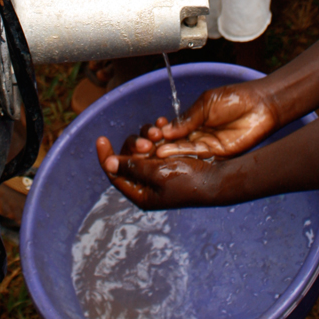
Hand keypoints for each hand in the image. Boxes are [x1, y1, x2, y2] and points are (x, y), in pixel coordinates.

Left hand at [96, 136, 227, 208]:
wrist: (217, 179)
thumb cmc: (188, 180)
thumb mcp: (157, 174)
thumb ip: (132, 167)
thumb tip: (108, 165)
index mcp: (141, 194)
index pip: (114, 174)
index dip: (106, 157)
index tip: (101, 139)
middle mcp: (147, 184)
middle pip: (128, 159)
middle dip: (135, 145)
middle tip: (149, 142)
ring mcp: (158, 172)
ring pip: (142, 148)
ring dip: (147, 137)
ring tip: (158, 133)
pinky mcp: (169, 161)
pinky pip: (156, 145)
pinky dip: (157, 135)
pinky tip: (162, 125)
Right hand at [137, 81, 279, 158]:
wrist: (262, 104)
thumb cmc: (236, 98)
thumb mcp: (205, 104)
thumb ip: (187, 119)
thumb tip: (165, 130)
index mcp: (193, 122)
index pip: (169, 131)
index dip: (157, 133)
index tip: (149, 131)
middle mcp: (197, 136)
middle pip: (171, 145)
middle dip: (156, 145)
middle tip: (144, 144)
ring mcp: (206, 147)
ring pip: (181, 153)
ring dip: (165, 152)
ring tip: (151, 150)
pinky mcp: (217, 155)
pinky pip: (195, 157)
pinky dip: (180, 155)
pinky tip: (166, 153)